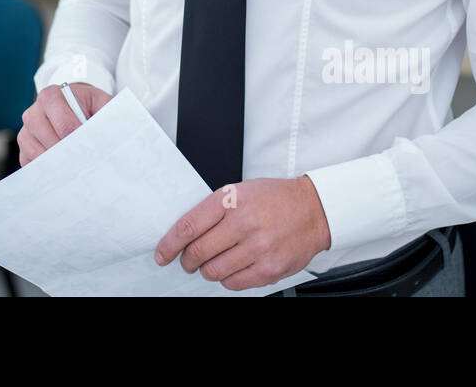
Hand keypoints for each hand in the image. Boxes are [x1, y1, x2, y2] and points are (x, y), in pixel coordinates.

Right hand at [18, 81, 112, 165]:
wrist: (73, 105)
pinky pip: (32, 166)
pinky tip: (63, 170)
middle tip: (87, 161)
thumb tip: (108, 135)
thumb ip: (107, 114)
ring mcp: (26, 132)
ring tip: (76, 165)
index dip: (81, 140)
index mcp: (50, 96)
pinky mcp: (24, 149)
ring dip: (59, 164)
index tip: (93, 149)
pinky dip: (48, 171)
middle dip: (70, 154)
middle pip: (50, 142)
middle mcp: (33, 113)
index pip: (65, 125)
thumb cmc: (87, 105)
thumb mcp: (100, 102)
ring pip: (40, 156)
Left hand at [153, 175, 331, 290]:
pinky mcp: (269, 269)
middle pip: (198, 253)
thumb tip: (186, 234)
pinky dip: (227, 279)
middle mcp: (243, 224)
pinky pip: (234, 284)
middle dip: (187, 260)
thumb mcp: (239, 191)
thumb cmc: (274, 199)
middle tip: (188, 260)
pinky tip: (233, 267)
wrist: (313, 210)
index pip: (188, 227)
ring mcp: (257, 249)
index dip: (169, 244)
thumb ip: (213, 210)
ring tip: (213, 262)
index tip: (162, 254)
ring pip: (214, 272)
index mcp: (230, 201)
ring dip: (207, 270)